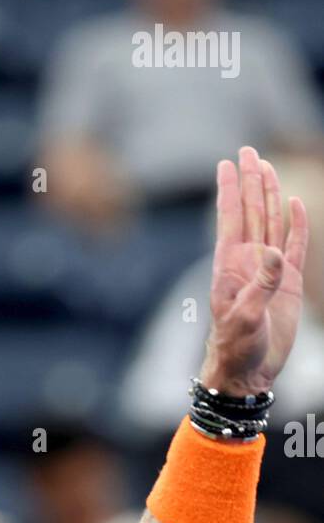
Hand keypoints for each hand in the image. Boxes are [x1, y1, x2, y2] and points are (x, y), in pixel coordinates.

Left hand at [201, 146, 308, 396]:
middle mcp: (248, 262)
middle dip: (250, 181)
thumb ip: (259, 287)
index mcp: (230, 266)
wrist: (247, 371)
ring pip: (270, 222)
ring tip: (265, 167)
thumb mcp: (244, 319)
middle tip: (248, 151)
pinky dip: (295, 224)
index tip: (226, 163)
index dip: (229, 190)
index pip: (230, 219)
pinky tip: (293, 203)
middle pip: (251, 212)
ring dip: (269, 195)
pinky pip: (294, 246)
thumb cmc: (235, 347)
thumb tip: (273, 254)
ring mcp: (268, 270)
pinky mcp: (286, 284)